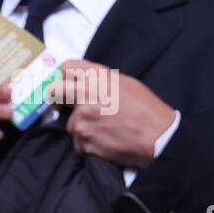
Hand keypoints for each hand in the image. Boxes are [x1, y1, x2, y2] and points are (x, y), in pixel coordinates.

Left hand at [50, 59, 175, 168]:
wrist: (159, 137)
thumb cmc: (147, 109)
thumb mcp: (125, 83)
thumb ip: (100, 81)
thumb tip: (84, 83)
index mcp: (96, 77)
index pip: (65, 68)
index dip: (65, 77)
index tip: (66, 84)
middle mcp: (84, 95)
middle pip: (54, 92)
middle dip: (58, 99)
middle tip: (66, 106)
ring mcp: (82, 120)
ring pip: (71, 123)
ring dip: (83, 127)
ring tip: (105, 129)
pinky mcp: (83, 142)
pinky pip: (80, 143)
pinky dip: (90, 144)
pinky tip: (107, 141)